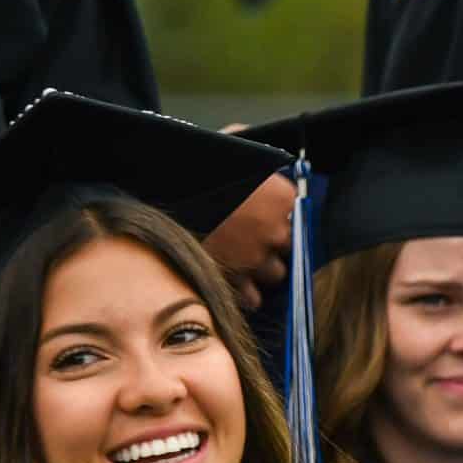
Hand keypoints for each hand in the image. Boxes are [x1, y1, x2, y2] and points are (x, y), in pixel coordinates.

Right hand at [202, 169, 295, 312]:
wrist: (164, 193)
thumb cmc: (200, 174)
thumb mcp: (237, 166)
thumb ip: (259, 184)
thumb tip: (264, 193)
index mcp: (280, 196)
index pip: (298, 212)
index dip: (280, 216)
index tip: (268, 214)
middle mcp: (276, 230)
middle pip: (288, 246)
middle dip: (272, 244)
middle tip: (249, 235)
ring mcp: (256, 257)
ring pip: (275, 274)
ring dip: (261, 269)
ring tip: (240, 258)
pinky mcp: (235, 278)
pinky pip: (253, 297)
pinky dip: (245, 292)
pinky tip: (234, 279)